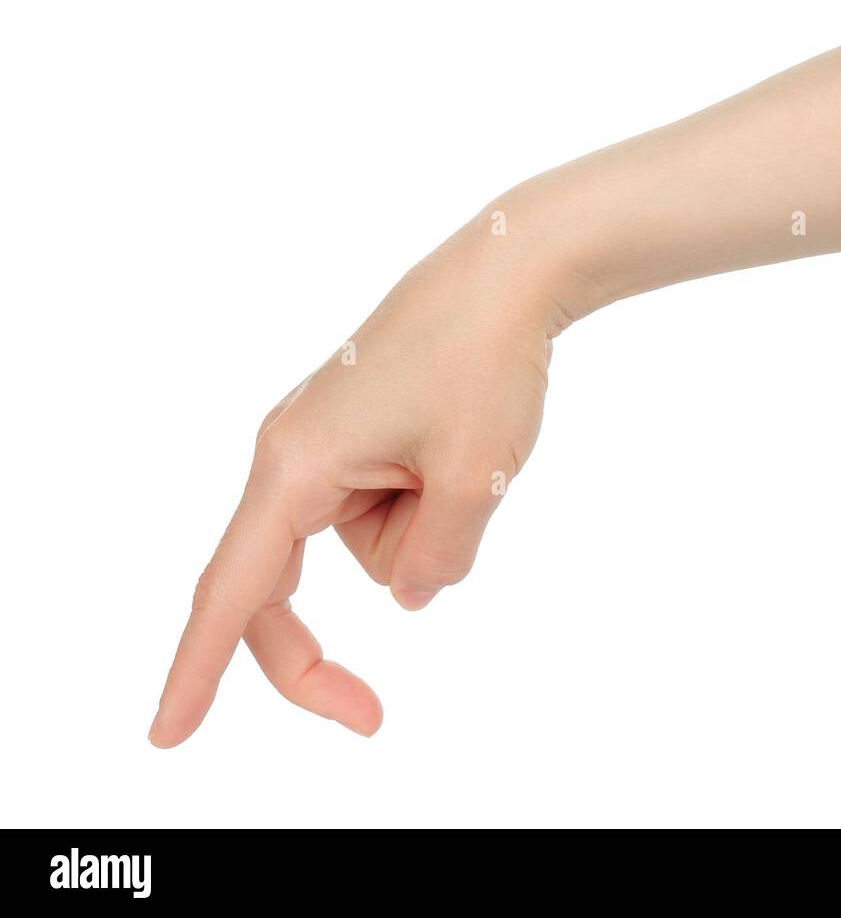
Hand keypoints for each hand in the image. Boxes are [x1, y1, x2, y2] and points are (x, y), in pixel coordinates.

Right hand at [148, 203, 568, 745]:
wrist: (508, 272)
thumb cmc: (483, 360)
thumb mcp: (469, 480)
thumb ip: (434, 561)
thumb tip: (409, 596)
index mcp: (296, 467)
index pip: (233, 591)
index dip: (198, 669)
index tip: (167, 734)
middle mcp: (292, 459)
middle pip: (280, 587)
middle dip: (320, 653)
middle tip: (371, 716)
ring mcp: (325, 448)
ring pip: (366, 549)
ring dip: (423, 529)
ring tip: (463, 446)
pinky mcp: (361, 440)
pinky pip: (389, 511)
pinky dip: (429, 502)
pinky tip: (458, 442)